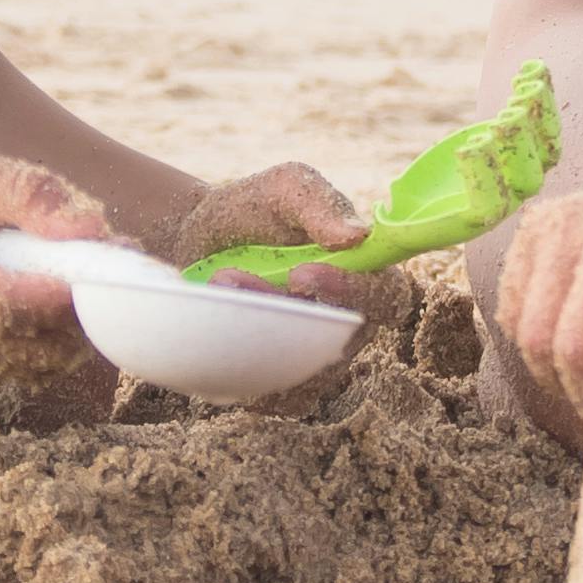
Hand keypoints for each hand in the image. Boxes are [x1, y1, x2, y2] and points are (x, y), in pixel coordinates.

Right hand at [0, 146, 118, 386]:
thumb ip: (28, 193)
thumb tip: (92, 229)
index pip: (9, 306)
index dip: (67, 295)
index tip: (110, 267)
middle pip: (30, 344)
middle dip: (79, 311)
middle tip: (105, 265)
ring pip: (35, 366)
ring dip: (69, 330)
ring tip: (72, 278)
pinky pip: (22, 373)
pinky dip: (46, 344)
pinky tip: (41, 303)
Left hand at [180, 162, 418, 362]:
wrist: (195, 237)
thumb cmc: (253, 209)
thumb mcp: (285, 189)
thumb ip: (320, 204)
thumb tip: (358, 235)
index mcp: (365, 274)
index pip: (388, 297)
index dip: (354, 293)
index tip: (301, 272)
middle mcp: (347, 321)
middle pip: (340, 342)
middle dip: (283, 311)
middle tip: (235, 275)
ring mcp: (314, 355)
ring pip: (301, 369)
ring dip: (252, 330)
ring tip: (218, 284)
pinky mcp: (278, 377)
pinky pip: (272, 394)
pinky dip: (238, 361)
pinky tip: (215, 322)